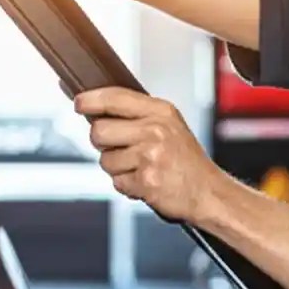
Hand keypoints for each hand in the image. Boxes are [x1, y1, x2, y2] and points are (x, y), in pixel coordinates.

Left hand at [75, 87, 225, 223]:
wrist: (208, 192)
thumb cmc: (186, 160)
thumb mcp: (169, 125)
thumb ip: (137, 115)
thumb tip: (95, 109)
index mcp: (161, 111)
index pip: (114, 97)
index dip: (90, 99)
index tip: (79, 103)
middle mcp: (156, 129)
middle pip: (99, 130)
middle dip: (102, 143)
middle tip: (120, 148)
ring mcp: (151, 155)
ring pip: (105, 160)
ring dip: (117, 169)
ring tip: (140, 168)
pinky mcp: (146, 180)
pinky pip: (117, 182)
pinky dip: (127, 186)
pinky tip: (146, 182)